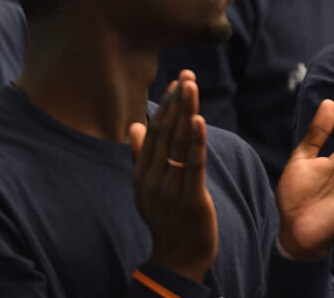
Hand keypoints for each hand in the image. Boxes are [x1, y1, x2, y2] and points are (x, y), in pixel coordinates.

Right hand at [131, 70, 216, 282]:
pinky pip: (192, 165)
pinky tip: (198, 120)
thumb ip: (141, 156)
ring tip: (191, 87)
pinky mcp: (190, 199)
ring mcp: (170, 189)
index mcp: (142, 173)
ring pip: (178, 144)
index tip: (176, 83)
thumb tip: (135, 125)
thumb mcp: (148, 187)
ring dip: (185, 113)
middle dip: (176, 103)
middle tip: (186, 75)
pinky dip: (195, 141)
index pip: (154, 133)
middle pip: (165, 133)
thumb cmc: (167, 218)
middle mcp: (152, 179)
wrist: (178, 257)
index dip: (166, 107)